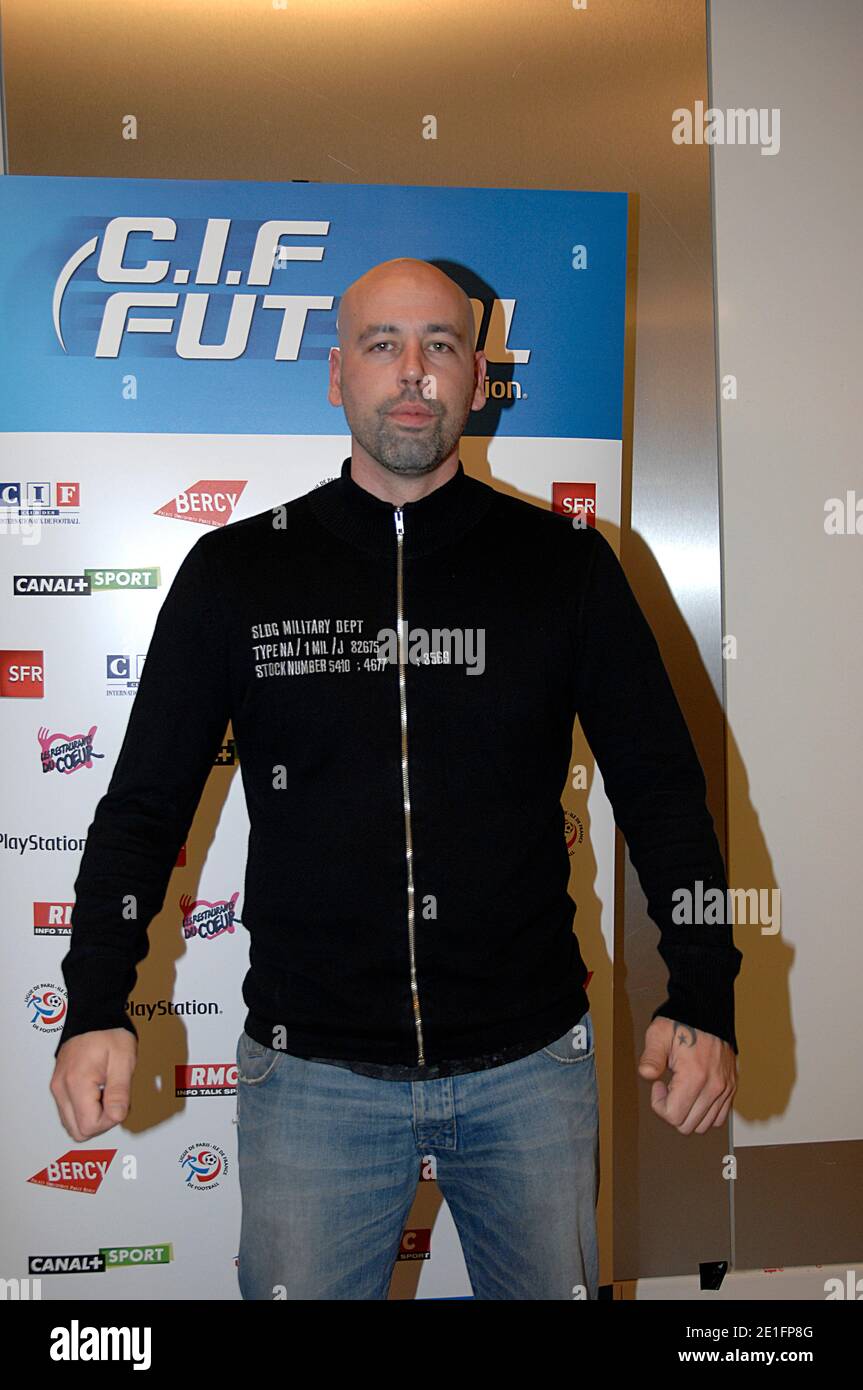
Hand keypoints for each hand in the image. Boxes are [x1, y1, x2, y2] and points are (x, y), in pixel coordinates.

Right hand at [50, 1029, 137, 1140]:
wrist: (94, 1014)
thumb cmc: (109, 1032)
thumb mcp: (123, 1061)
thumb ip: (119, 1092)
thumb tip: (117, 1117)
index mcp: (76, 1083)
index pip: (88, 1126)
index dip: (109, 1121)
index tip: (120, 1103)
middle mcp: (61, 1088)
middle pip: (77, 1131)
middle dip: (100, 1124)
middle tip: (115, 1102)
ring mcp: (57, 1087)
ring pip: (71, 1124)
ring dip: (92, 1118)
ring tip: (107, 1095)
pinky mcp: (58, 1085)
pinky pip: (69, 1111)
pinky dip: (84, 1110)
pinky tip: (98, 1093)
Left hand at [637, 1016, 736, 1133]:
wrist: (706, 1012)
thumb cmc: (681, 1023)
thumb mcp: (658, 1035)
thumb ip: (651, 1058)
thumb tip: (647, 1074)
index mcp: (695, 1076)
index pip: (674, 1117)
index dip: (658, 1105)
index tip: (658, 1086)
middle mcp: (714, 1086)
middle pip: (687, 1125)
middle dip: (671, 1111)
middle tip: (667, 1088)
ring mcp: (725, 1089)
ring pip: (703, 1125)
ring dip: (688, 1114)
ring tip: (681, 1091)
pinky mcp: (731, 1088)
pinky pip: (719, 1118)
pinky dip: (704, 1114)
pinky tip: (694, 1096)